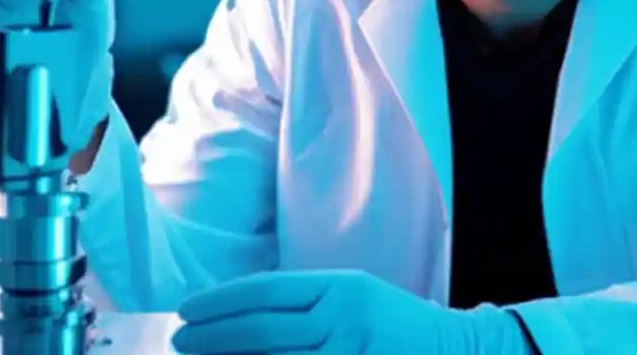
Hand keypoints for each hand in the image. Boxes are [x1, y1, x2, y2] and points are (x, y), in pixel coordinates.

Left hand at [171, 270, 531, 354]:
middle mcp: (346, 318)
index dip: (222, 301)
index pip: (267, 291)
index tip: (187, 310)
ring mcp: (352, 354)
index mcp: (342, 287)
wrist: (458, 351)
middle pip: (263, 330)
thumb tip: (238, 318)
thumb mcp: (355, 298)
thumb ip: (306, 305)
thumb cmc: (395, 326)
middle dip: (212, 337)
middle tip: (178, 341)